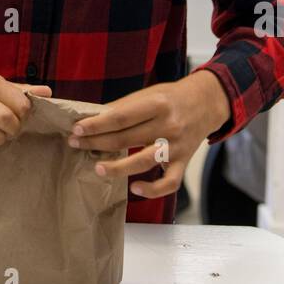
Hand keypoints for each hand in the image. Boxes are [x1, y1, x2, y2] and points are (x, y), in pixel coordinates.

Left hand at [66, 71, 230, 199]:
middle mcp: (168, 125)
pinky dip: (151, 189)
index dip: (96, 124)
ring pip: (144, 162)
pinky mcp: (184, 162)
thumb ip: (124, 107)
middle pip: (127, 138)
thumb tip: (93, 118)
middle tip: (75, 145)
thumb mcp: (149, 94)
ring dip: (118, 167)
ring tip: (97, 168)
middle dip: (97, 142)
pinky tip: (133, 187)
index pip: (120, 117)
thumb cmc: (172, 97)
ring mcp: (177, 146)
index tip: (77, 129)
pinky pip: (168, 182)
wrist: (208, 102)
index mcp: (157, 104)